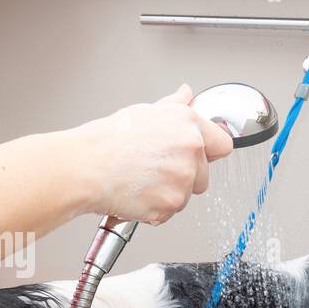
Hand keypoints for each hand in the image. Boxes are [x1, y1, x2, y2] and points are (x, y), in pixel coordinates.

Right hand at [77, 84, 233, 224]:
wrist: (85, 167)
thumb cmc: (108, 140)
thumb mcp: (145, 112)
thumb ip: (174, 106)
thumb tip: (187, 95)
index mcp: (188, 125)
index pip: (222, 144)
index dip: (209, 152)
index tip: (199, 156)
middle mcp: (191, 151)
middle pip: (205, 175)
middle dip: (185, 176)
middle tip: (154, 169)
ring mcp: (183, 180)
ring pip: (187, 195)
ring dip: (169, 193)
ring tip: (142, 179)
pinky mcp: (171, 204)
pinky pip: (170, 212)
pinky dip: (156, 209)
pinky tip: (138, 192)